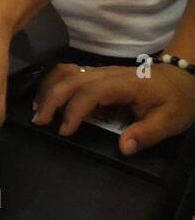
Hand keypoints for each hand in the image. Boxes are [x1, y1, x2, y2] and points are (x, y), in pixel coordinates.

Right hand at [33, 61, 194, 155]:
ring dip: (49, 88)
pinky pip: (69, 72)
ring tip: (39, 109)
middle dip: (52, 99)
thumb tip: (123, 148)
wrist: (182, 78)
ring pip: (66, 71)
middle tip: (39, 121)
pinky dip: (54, 82)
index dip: (74, 110)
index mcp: (125, 84)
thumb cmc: (176, 101)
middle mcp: (108, 73)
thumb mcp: (170, 121)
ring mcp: (101, 71)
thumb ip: (146, 134)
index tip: (64, 131)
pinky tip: (48, 97)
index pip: (91, 92)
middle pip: (72, 79)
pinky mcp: (97, 73)